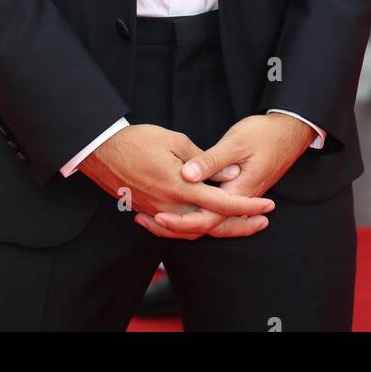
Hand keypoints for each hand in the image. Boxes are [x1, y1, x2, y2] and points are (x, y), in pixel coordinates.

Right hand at [79, 123, 275, 240]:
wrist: (102, 150)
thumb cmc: (139, 140)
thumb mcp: (175, 141)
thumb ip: (204, 161)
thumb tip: (230, 177)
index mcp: (181, 187)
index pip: (222, 203)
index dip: (248, 206)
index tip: (268, 206)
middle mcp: (171, 206)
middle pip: (212, 226)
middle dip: (240, 226)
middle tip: (263, 222)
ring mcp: (158, 212)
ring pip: (193, 232)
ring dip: (218, 230)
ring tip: (240, 225)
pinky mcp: (147, 212)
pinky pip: (174, 230)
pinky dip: (191, 230)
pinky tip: (200, 225)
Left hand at [140, 114, 310, 238]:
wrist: (289, 133)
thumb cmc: (264, 135)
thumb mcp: (236, 143)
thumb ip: (211, 161)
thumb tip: (187, 175)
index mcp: (236, 191)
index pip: (206, 217)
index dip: (180, 219)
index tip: (157, 215)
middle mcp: (238, 200)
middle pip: (205, 225)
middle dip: (175, 226)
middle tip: (146, 220)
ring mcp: (239, 197)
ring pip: (209, 220)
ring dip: (182, 222)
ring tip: (153, 218)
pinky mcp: (237, 190)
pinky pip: (214, 211)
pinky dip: (194, 213)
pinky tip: (178, 206)